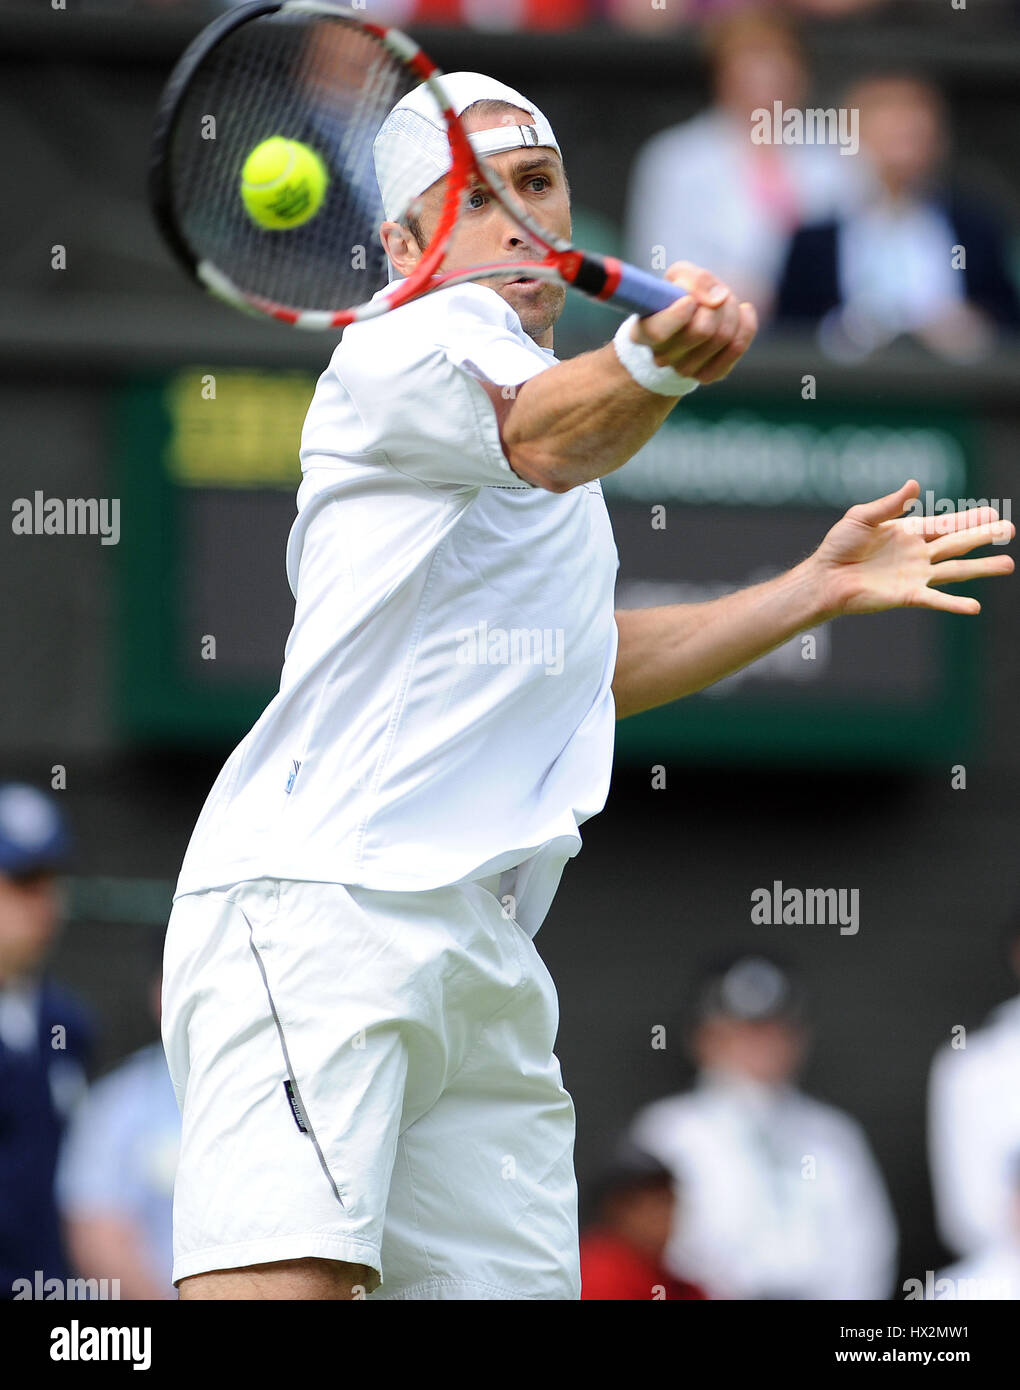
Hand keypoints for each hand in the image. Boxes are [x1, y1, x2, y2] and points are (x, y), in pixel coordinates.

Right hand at [631, 261, 757, 384]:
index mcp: (643, 333)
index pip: (658, 331)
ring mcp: (685, 371)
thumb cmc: (677, 298)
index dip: (678, 314)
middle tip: (715, 295)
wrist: (683, 327)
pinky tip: (741, 312)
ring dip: (731, 309)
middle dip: (716, 303)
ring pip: (724, 335)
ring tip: (724, 302)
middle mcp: (661, 357)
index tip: (689, 300)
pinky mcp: (709, 375)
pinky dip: (745, 322)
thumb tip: (718, 298)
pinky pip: (738, 345)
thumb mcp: (678, 277)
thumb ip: (694, 279)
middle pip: (702, 330)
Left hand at [810, 480, 1013, 618]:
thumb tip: (915, 485)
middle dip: (983, 536)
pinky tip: (974, 607)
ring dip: (981, 568)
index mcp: (909, 532)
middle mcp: (917, 554)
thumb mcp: (861, 517)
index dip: (969, 519)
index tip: (993, 513)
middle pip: (957, 544)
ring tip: (1007, 564)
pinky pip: (935, 600)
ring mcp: (915, 575)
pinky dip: (954, 604)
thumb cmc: (838, 546)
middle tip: (1009, 529)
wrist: (824, 578)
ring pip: (955, 571)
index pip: (946, 524)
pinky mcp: (907, 595)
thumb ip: (889, 504)